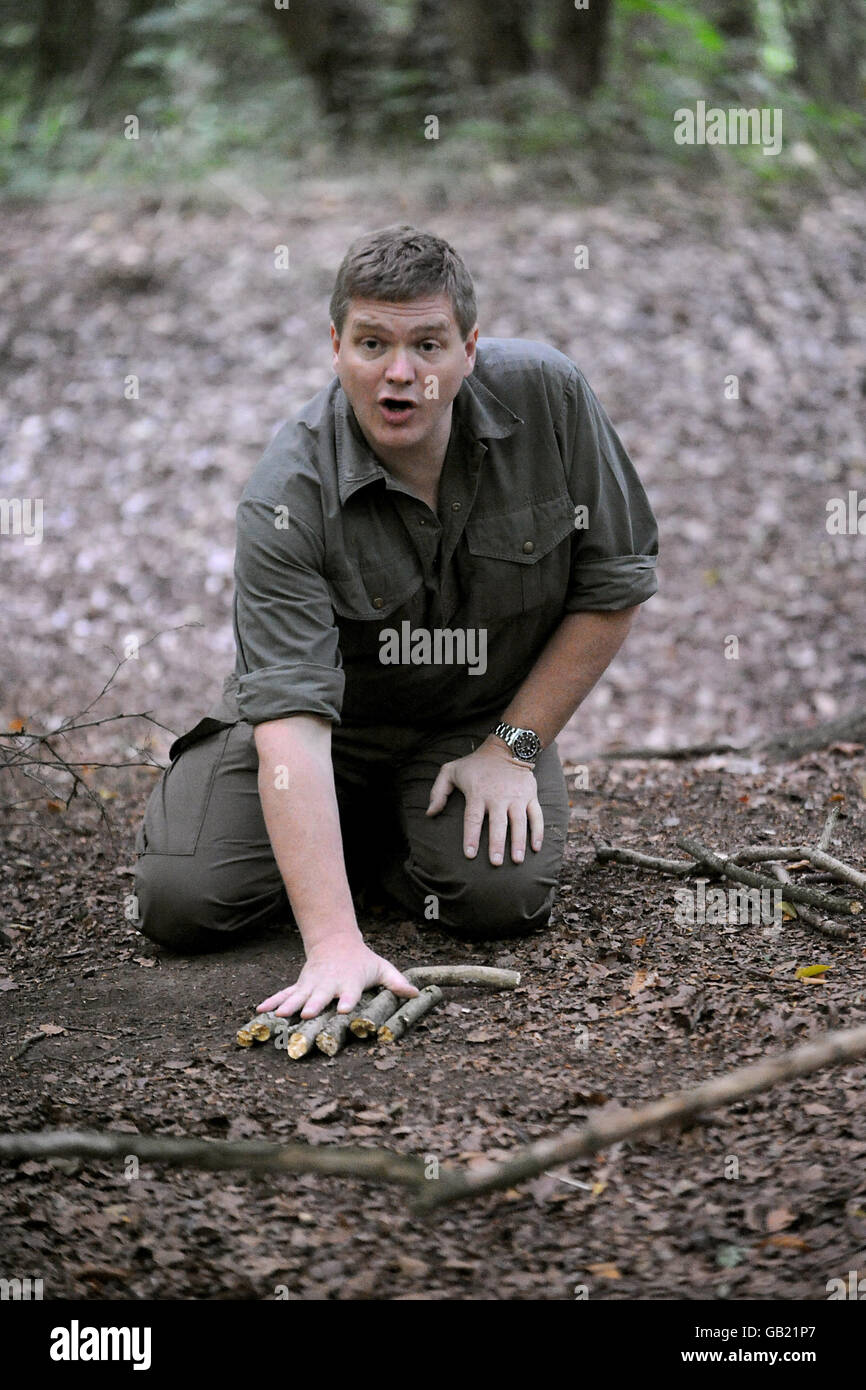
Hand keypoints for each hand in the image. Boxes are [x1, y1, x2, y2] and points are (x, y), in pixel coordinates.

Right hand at [257, 936, 418, 1019]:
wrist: (335, 942)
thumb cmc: (362, 961)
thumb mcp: (381, 968)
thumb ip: (397, 982)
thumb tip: (417, 992)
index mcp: (350, 982)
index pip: (350, 993)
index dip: (348, 1001)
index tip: (344, 1009)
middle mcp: (329, 985)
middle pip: (320, 996)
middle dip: (313, 1005)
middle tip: (305, 1015)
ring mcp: (312, 985)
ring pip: (299, 996)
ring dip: (288, 1006)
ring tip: (279, 1017)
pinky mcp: (300, 986)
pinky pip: (284, 994)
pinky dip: (272, 1002)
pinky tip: (260, 1011)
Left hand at [426, 737, 543, 864]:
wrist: (507, 748)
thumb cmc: (475, 764)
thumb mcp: (451, 771)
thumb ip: (438, 792)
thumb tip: (429, 813)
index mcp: (478, 793)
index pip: (473, 819)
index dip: (471, 837)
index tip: (470, 854)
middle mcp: (498, 796)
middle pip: (498, 824)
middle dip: (497, 844)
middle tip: (496, 863)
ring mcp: (517, 797)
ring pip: (519, 822)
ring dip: (519, 842)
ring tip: (517, 861)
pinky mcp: (531, 796)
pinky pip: (536, 816)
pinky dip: (538, 832)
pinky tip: (536, 848)